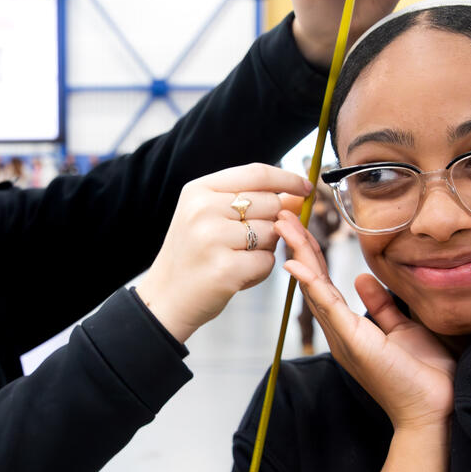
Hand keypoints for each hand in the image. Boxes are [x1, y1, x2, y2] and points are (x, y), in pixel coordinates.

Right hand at [136, 164, 312, 342]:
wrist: (165, 298)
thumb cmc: (193, 255)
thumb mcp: (210, 217)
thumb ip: (250, 202)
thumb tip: (298, 196)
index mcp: (198, 190)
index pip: (256, 173)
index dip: (288, 179)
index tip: (305, 188)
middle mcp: (203, 210)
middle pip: (270, 203)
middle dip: (273, 222)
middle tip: (250, 241)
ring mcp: (213, 239)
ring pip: (272, 233)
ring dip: (266, 248)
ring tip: (238, 258)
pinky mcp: (225, 269)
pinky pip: (267, 261)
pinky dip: (260, 270)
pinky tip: (237, 275)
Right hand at [276, 211, 453, 431]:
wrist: (435, 411)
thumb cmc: (423, 375)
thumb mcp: (403, 329)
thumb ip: (382, 305)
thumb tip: (364, 277)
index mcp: (350, 328)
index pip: (325, 281)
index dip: (312, 251)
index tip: (300, 224)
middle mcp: (340, 332)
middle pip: (312, 280)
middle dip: (298, 245)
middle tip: (282, 214)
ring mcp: (344, 337)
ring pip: (314, 288)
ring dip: (299, 254)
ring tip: (285, 226)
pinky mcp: (354, 342)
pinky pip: (329, 307)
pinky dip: (311, 284)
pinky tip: (297, 265)